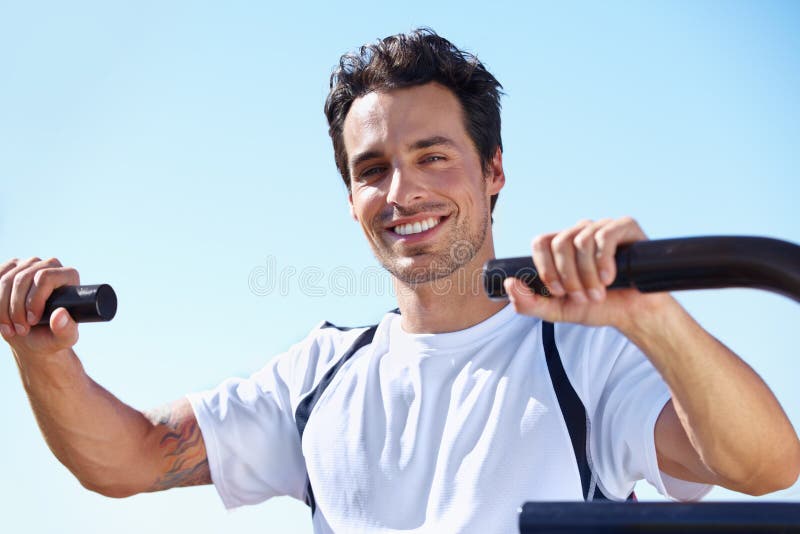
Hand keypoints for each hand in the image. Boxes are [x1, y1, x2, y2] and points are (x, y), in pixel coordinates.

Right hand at [0, 257, 80, 354]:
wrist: (32, 336)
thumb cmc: (51, 336)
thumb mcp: (63, 339)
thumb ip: (66, 330)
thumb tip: (60, 314)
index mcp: (69, 276)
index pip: (45, 277)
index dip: (34, 299)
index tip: (32, 320)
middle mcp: (50, 265)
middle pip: (22, 278)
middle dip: (16, 308)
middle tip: (21, 330)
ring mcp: (28, 264)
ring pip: (5, 281)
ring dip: (3, 309)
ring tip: (11, 329)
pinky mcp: (10, 268)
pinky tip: (1, 318)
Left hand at [504, 216, 669, 328]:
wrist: (634, 313)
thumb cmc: (597, 307)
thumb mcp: (557, 311)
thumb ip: (528, 303)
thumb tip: (509, 283)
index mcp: (561, 247)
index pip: (540, 242)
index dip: (545, 268)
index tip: (558, 292)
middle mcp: (579, 232)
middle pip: (560, 242)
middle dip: (568, 276)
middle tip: (582, 298)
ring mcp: (602, 227)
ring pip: (581, 241)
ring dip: (587, 274)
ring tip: (598, 294)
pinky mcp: (625, 227)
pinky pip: (605, 235)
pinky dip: (603, 261)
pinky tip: (610, 278)